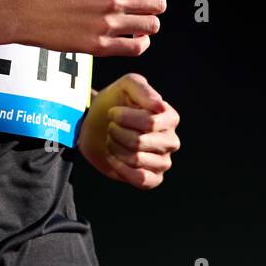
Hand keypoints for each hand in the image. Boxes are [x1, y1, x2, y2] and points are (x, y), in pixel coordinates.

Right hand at [8, 0, 165, 56]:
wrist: (23, 9)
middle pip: (158, 4)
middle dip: (154, 3)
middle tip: (142, 4)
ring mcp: (106, 24)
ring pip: (150, 26)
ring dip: (148, 23)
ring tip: (135, 20)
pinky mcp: (98, 46)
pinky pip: (136, 48)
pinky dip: (141, 43)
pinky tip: (132, 37)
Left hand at [76, 73, 180, 188]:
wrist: (94, 126)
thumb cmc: (113, 103)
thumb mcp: (126, 86)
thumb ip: (143, 90)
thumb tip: (160, 106)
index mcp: (169, 117)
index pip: (150, 122)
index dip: (125, 118)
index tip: (113, 112)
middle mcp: (171, 140)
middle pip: (140, 142)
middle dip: (117, 133)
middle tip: (111, 127)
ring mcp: (163, 162)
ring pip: (136, 160)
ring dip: (116, 148)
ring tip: (113, 140)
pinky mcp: (153, 179)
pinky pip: (141, 179)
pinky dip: (121, 168)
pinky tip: (114, 158)